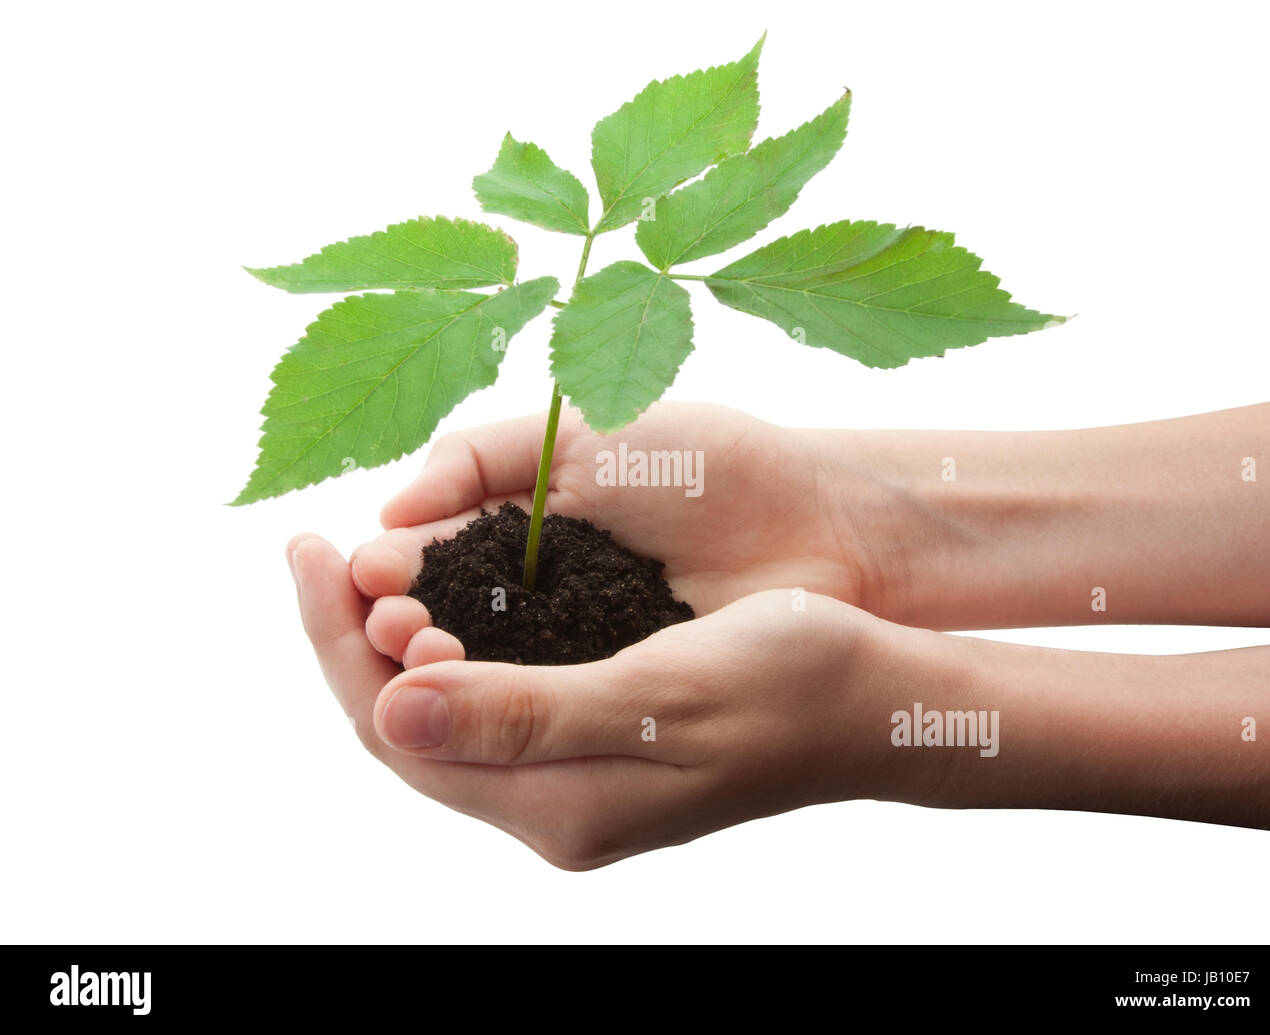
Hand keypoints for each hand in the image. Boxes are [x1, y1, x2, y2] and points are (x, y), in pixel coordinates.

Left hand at [292, 531, 907, 868]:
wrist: (873, 699)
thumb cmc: (786, 680)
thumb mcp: (655, 693)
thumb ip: (523, 714)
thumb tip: (392, 704)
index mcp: (559, 804)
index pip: (400, 731)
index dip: (339, 642)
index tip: (311, 549)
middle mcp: (553, 806)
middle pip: (408, 728)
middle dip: (351, 639)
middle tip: (318, 547)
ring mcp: (574, 783)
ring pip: (445, 715)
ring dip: (396, 643)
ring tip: (365, 563)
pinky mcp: (596, 749)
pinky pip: (491, 702)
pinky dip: (452, 647)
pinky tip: (443, 596)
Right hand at [349, 402, 893, 663]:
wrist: (823, 525)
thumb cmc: (716, 467)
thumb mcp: (590, 434)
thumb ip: (485, 457)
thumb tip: (386, 510)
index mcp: (513, 534)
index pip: (415, 569)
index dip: (378, 577)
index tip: (357, 573)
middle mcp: (529, 604)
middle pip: (427, 636)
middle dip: (387, 630)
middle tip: (385, 619)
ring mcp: (568, 659)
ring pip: (471, 684)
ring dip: (428, 674)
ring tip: (415, 647)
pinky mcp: (610, 703)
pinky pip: (536, 714)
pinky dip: (496, 706)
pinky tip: (466, 692)